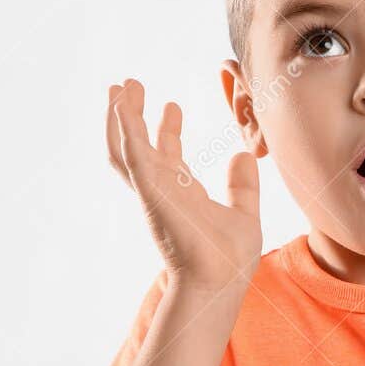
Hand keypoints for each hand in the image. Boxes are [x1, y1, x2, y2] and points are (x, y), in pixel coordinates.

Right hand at [107, 80, 261, 295]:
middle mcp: (163, 189)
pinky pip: (130, 151)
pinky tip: (120, 103)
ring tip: (119, 86)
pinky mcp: (149, 188)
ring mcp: (152, 188)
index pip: (169, 156)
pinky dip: (123, 126)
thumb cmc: (230, 259)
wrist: (219, 280)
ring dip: (120, 115)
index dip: (168, 129)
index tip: (171, 105)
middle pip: (139, 146)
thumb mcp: (244, 213)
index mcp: (183, 194)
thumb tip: (243, 155)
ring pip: (124, 146)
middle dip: (133, 115)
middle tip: (132, 85)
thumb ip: (242, 186)